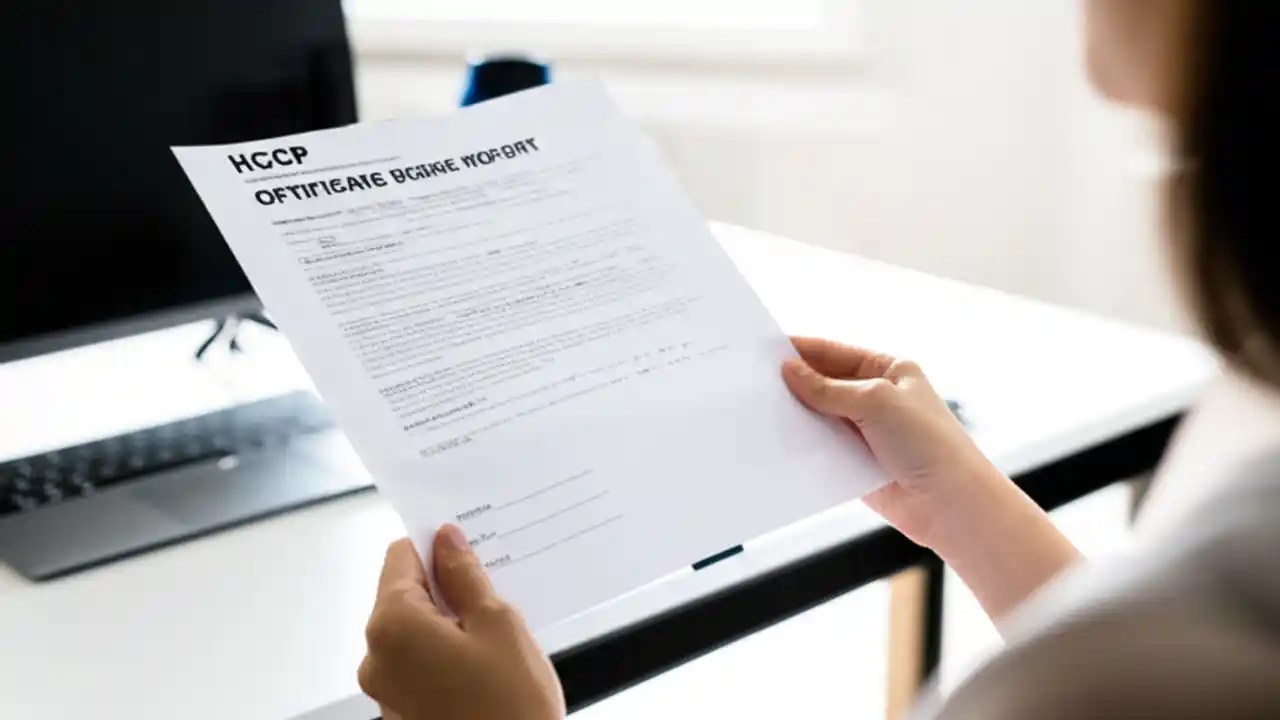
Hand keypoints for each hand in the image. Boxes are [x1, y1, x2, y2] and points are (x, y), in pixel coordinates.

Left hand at [358, 526, 563, 719]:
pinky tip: (483, 671)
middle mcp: (376, 658)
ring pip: (413, 634)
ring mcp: (385, 692)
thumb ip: (465, 576)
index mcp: (393, 625)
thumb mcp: (498, 624)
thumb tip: (447, 542)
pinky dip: (445, 659)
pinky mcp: (401, 715)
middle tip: (493, 601)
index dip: (435, 548)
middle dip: (445, 591)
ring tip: (495, 643)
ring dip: (448, 627)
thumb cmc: (509, 708)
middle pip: (404, 597)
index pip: (400, 557)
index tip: (466, 551)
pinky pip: (418, 668)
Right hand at [781, 336, 1004, 548]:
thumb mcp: (875, 402)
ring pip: (820, 418)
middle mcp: (878, 398)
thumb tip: (790, 371)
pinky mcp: (857, 463)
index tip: (767, 350)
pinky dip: (804, 446)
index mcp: (889, 370)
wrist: (950, 505)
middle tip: (755, 382)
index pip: (836, 353)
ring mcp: (867, 431)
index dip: (802, 350)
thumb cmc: (929, 444)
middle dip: (795, 384)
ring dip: (797, 417)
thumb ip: (828, 388)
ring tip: (760, 411)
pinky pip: (822, 449)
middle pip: (825, 384)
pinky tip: (779, 442)